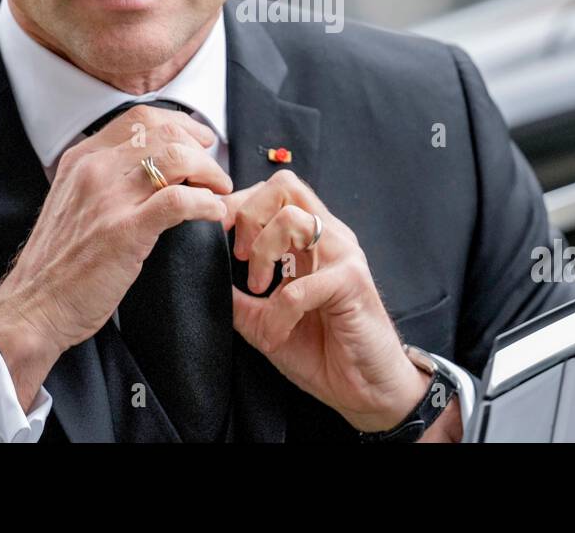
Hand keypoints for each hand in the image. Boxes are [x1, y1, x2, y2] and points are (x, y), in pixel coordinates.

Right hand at [0, 104, 232, 406]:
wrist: (33, 307)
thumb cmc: (57, 264)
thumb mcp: (73, 201)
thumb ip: (104, 179)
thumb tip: (151, 168)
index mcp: (81, 159)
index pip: (140, 118)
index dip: (180, 124)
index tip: (199, 140)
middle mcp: (94, 170)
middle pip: (165, 132)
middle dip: (201, 149)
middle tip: (215, 171)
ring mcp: (109, 199)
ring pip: (177, 158)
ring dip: (210, 173)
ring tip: (218, 192)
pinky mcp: (125, 232)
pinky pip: (180, 201)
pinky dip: (207, 204)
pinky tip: (213, 213)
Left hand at [222, 169, 433, 432]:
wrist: (367, 389)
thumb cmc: (323, 352)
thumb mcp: (266, 323)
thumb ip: (241, 298)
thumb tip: (207, 278)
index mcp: (311, 240)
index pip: (275, 191)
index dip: (240, 204)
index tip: (220, 235)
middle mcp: (329, 238)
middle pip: (285, 185)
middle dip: (249, 214)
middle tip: (240, 256)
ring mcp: (343, 256)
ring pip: (292, 219)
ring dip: (263, 254)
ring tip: (259, 290)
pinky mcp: (352, 282)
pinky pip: (301, 285)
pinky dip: (278, 311)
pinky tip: (277, 332)